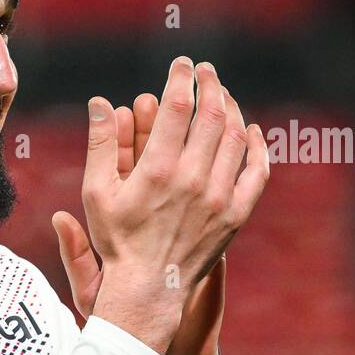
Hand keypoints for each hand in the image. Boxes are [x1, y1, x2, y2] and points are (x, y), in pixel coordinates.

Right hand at [53, 58, 269, 354]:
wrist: (148, 288)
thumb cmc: (117, 240)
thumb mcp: (97, 193)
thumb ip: (100, 145)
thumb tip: (100, 102)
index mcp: (158, 171)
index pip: (178, 107)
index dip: (182, 79)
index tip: (182, 65)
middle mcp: (193, 180)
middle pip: (212, 115)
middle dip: (210, 85)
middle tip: (205, 72)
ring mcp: (219, 197)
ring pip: (236, 137)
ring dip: (232, 109)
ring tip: (223, 96)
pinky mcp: (236, 213)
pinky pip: (257, 171)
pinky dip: (257, 146)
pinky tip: (250, 131)